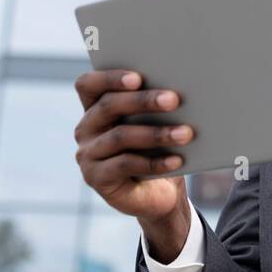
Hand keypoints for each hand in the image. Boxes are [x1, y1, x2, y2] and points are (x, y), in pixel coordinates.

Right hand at [73, 69, 196, 260]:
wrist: (157, 194)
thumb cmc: (157, 149)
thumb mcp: (155, 125)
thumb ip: (156, 107)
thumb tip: (176, 92)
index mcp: (95, 107)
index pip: (88, 84)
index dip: (110, 78)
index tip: (138, 77)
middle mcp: (86, 128)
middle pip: (108, 106)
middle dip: (143, 100)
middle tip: (173, 99)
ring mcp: (88, 155)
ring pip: (120, 136)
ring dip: (156, 133)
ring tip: (185, 133)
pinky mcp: (96, 178)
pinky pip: (126, 165)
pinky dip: (155, 162)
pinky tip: (177, 160)